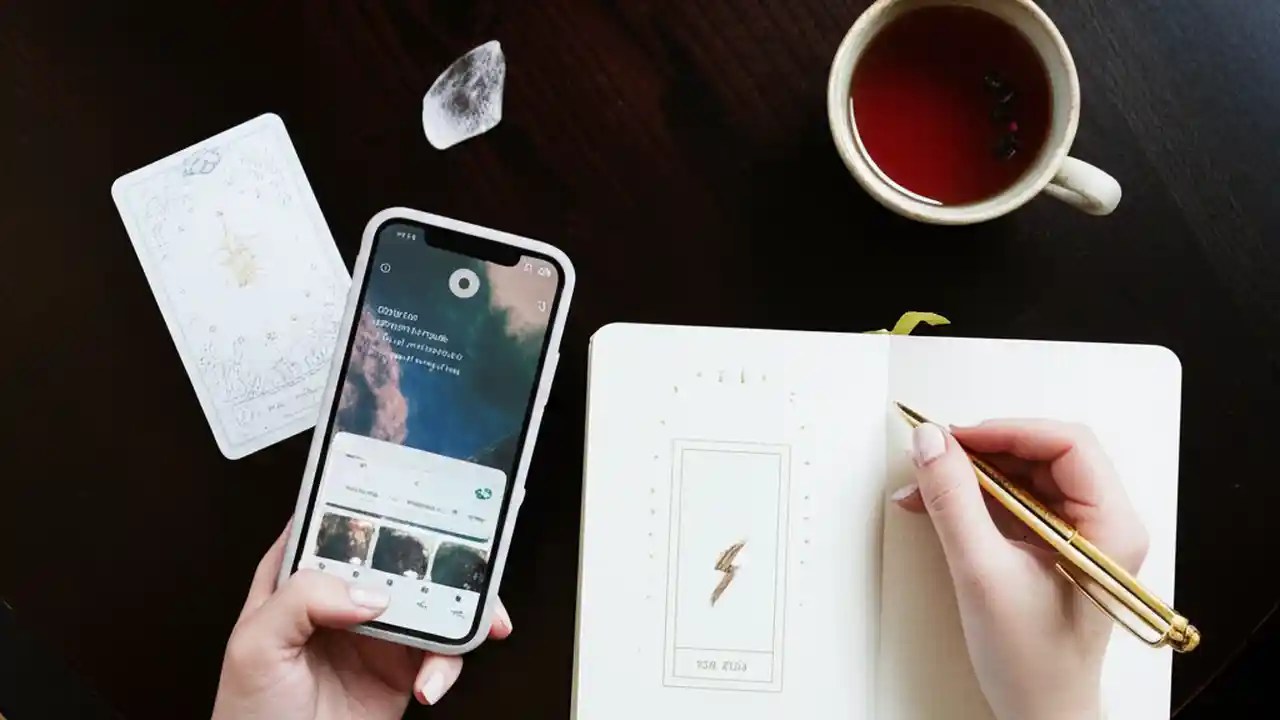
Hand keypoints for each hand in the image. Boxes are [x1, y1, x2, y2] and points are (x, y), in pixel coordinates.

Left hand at [212, 525, 512, 719]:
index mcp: (299, 574)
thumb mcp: (255, 645)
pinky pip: (442, 654)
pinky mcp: (403, 668)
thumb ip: (302, 600)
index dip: (377, 498)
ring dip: (467, 609)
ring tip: (483, 624)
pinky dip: (449, 666)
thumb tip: (369, 590)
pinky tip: (433, 684)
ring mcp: (378, 632)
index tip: (417, 486)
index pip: (340, 520)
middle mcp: (343, 596)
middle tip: (479, 555)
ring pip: (436, 600)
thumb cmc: (248, 713)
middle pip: (404, 554)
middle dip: (448, 552)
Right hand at [892, 420, 1147, 719]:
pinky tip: (936, 503)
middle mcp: (1103, 522)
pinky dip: (974, 496)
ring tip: (927, 482)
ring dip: (973, 473)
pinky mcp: (1052, 544)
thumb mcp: (982, 573)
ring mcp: (1078, 532)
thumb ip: (953, 501)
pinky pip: (1014, 499)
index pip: (1067, 445)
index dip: (1008, 432)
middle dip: (985, 449)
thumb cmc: (1032, 661)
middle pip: (1044, 453)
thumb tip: (931, 444)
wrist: (1039, 712)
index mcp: (1111, 526)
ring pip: (1025, 473)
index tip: (957, 438)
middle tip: (936, 454)